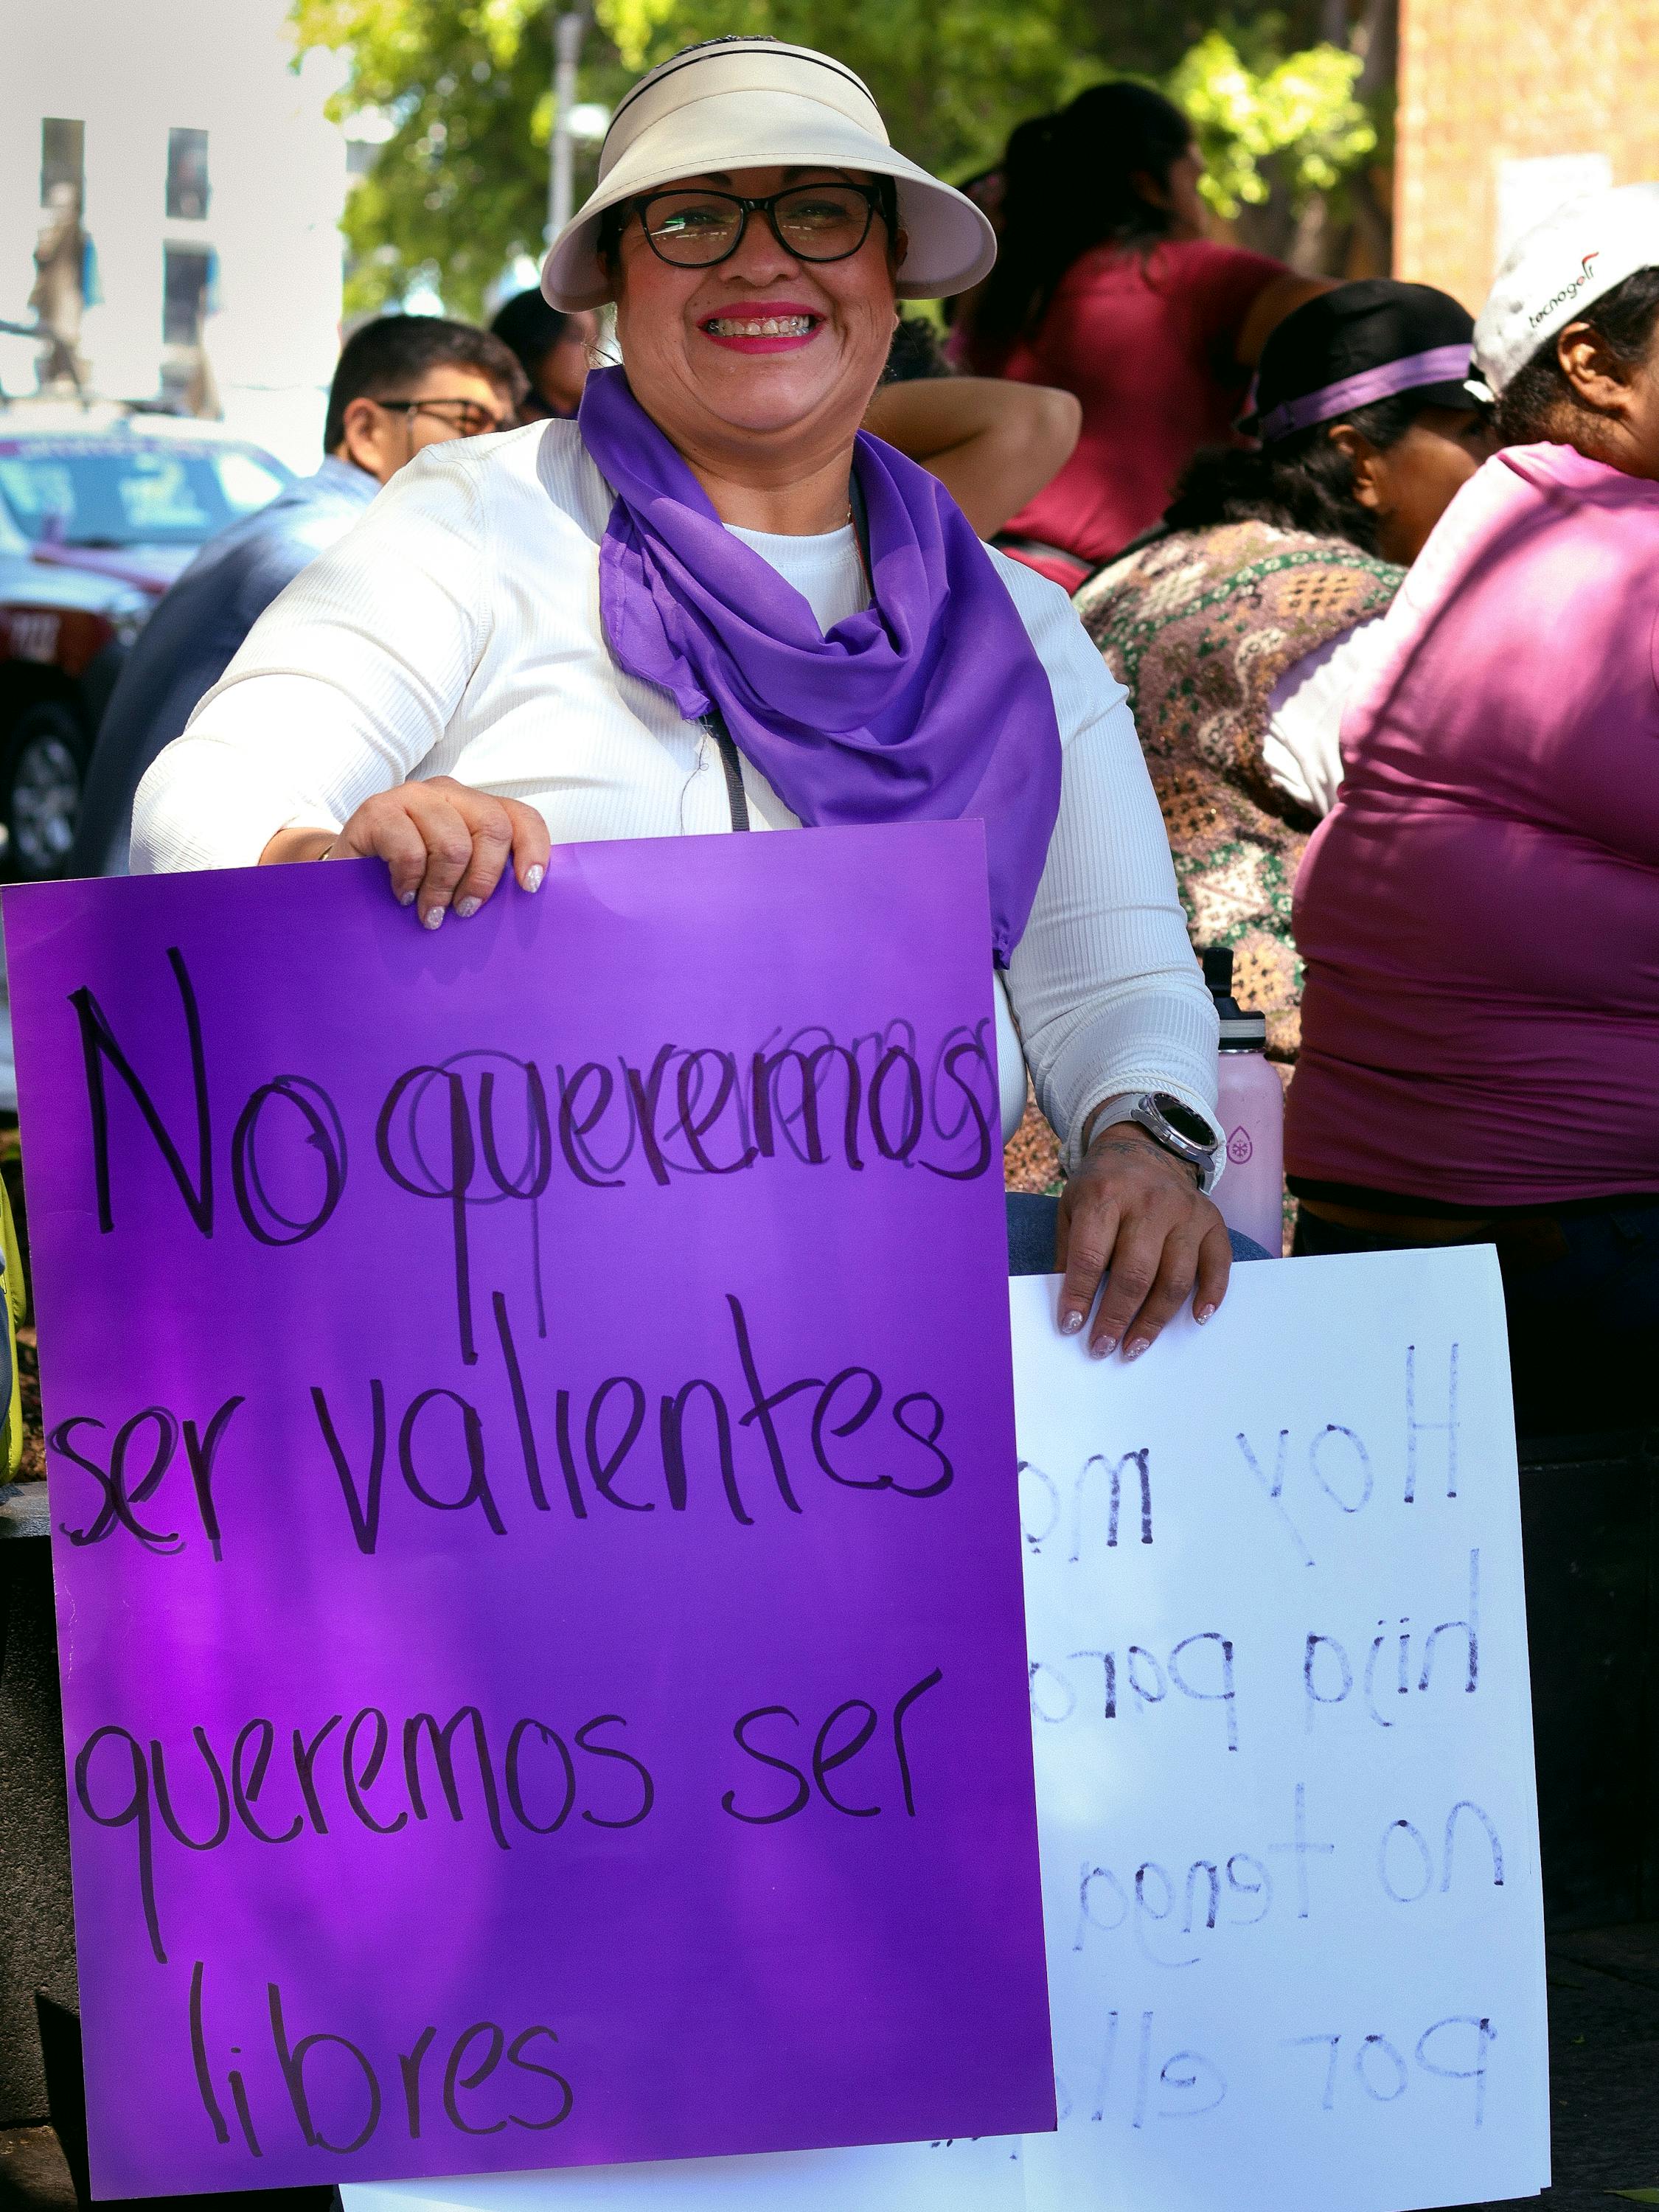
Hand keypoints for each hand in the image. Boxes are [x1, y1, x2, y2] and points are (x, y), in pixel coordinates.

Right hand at [261, 777, 550, 926]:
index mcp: (476, 805)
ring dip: (443, 889)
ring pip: (453, 844)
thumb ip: (485, 873)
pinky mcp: (377, 810)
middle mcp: (448, 792)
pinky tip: (403, 896)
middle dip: (484, 879)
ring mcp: (412, 797)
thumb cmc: (412, 879)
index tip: (529, 887)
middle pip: (493, 828)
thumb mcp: (457, 874)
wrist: (347, 874)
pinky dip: (410, 882)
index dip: (534, 850)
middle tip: (466, 911)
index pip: (521, 817)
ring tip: (431, 914)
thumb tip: (524, 898)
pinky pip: (410, 851)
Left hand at [1054, 1119, 1230, 1359]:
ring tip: (1134, 1346)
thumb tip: (1070, 1307)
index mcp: (1105, 1195)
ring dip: (1154, 1320)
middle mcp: (1149, 1202)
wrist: (1144, 1149)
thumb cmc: (1103, 1188)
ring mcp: (1185, 1211)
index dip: (1079, 1295)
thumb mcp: (1072, 1207)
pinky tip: (1197, 1318)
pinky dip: (1211, 1294)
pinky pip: (1218, 1263)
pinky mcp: (1212, 1220)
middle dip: (1116, 1317)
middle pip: (1135, 1273)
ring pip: (1175, 1278)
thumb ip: (1069, 1252)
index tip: (1070, 1326)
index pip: (1091, 1255)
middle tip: (1102, 1347)